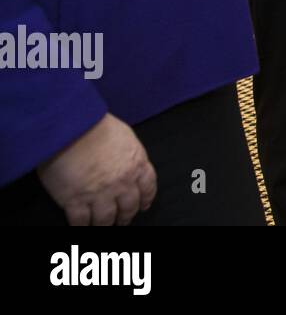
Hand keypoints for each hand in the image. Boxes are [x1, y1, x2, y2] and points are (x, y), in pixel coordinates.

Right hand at [37, 113, 157, 225]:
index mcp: (136, 164)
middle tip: (121, 220)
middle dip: (126, 216)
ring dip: (105, 224)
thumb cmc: (96, 125)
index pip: (148, 187)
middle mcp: (122, 182)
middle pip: (128, 207)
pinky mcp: (75, 200)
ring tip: (101, 226)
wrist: (71, 127)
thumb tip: (128, 161)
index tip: (143, 205)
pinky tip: (80, 226)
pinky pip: (80, 221)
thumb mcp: (125, 136)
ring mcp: (99, 194)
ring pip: (106, 219)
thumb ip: (129, 153)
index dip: (146, 199)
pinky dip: (81, 226)